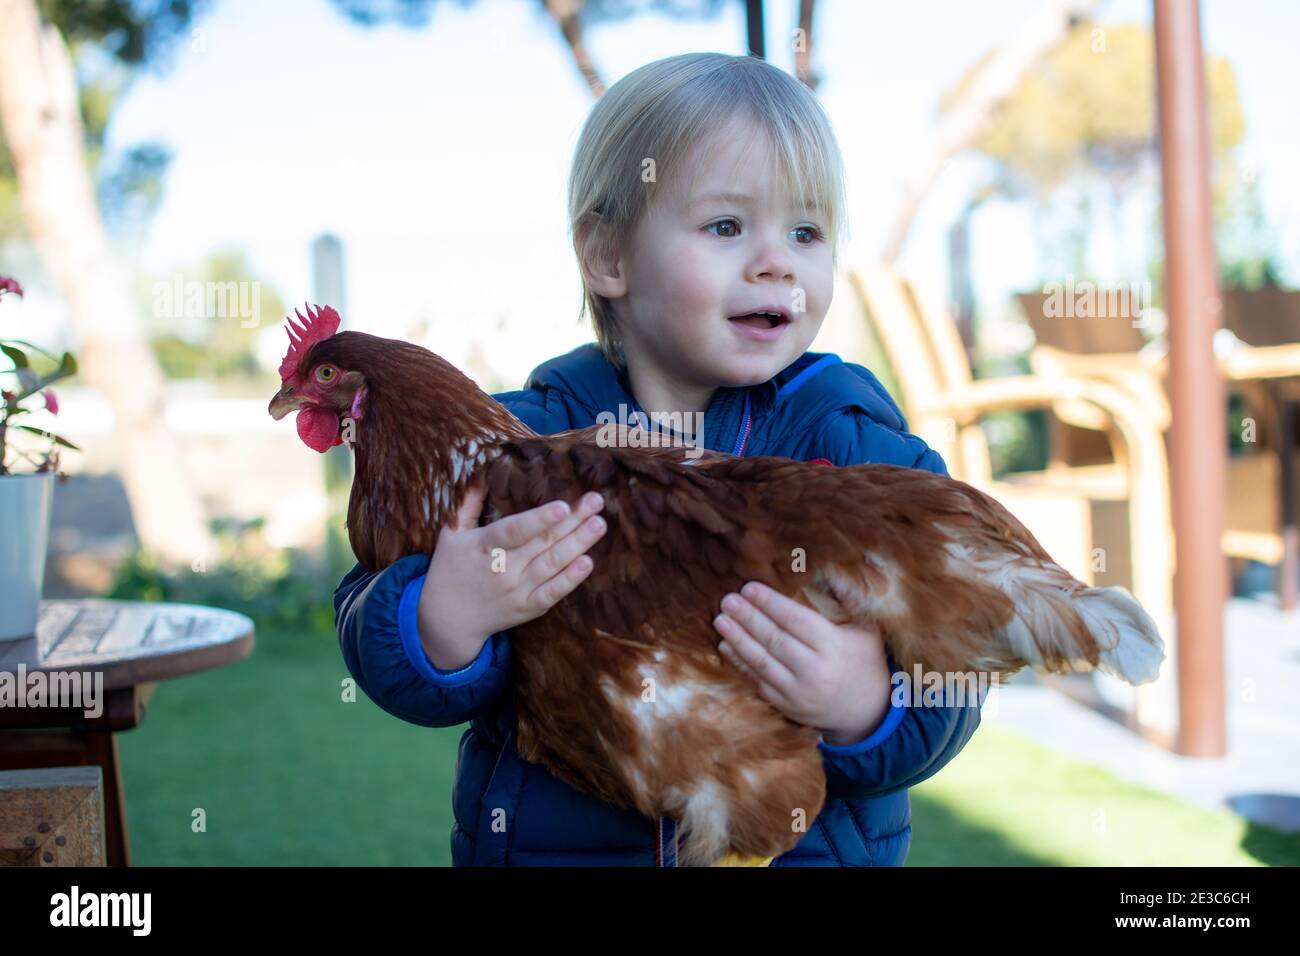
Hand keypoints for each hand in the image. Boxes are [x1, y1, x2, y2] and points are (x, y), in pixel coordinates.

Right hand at [417, 480, 606, 669]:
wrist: (446, 620)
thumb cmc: (449, 569)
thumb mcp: (450, 534)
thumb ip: (467, 503)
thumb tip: (482, 472)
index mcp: (482, 547)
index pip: (514, 531)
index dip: (539, 519)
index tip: (563, 505)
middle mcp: (502, 569)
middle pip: (542, 543)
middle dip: (572, 521)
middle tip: (597, 501)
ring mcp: (517, 591)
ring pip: (552, 564)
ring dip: (578, 544)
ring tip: (599, 524)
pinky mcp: (527, 608)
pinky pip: (552, 593)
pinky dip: (570, 580)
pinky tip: (588, 563)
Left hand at [712, 581, 892, 745]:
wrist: (868, 712)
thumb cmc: (865, 662)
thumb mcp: (868, 631)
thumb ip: (849, 602)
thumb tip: (828, 570)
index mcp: (834, 647)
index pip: (796, 621)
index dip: (770, 603)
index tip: (749, 587)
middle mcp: (814, 671)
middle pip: (774, 640)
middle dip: (748, 618)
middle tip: (727, 599)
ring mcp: (798, 692)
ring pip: (761, 663)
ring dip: (738, 640)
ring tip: (720, 619)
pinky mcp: (786, 706)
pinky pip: (758, 682)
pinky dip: (740, 664)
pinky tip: (725, 646)